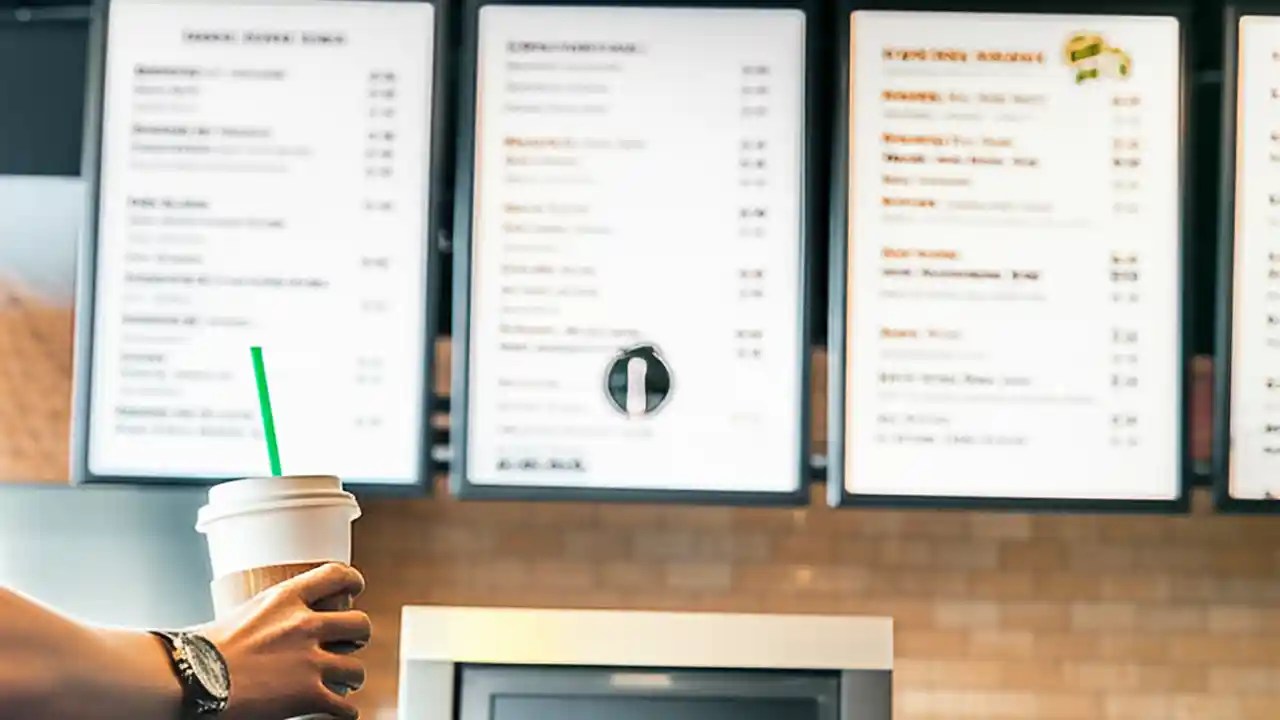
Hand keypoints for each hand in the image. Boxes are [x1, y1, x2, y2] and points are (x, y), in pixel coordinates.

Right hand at [200, 564, 371, 719]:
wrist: (190, 680)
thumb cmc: (200, 650)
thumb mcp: (240, 614)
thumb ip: (268, 617)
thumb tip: (271, 626)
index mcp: (286, 599)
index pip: (336, 576)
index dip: (352, 581)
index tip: (355, 589)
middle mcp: (304, 626)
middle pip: (359, 624)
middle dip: (357, 636)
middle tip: (348, 644)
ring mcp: (309, 661)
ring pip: (357, 668)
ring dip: (351, 677)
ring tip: (342, 682)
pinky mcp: (308, 695)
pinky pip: (344, 706)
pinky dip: (344, 711)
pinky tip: (337, 711)